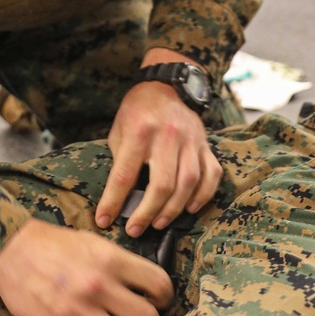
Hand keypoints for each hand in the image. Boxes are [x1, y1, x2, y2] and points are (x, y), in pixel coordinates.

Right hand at [0, 219, 173, 315]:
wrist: (11, 250)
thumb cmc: (54, 243)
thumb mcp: (93, 241)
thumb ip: (120, 262)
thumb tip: (145, 285)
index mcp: (111, 260)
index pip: (158, 284)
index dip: (166, 298)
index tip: (160, 304)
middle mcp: (99, 286)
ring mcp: (79, 312)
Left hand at [95, 68, 221, 236]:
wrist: (167, 85)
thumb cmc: (137, 110)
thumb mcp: (119, 129)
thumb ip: (120, 160)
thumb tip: (119, 198)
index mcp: (139, 131)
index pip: (125, 175)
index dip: (113, 202)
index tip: (104, 220)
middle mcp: (167, 136)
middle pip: (161, 185)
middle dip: (147, 213)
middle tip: (135, 230)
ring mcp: (191, 141)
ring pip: (187, 183)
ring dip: (173, 210)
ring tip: (159, 223)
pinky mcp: (206, 145)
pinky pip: (211, 175)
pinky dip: (202, 196)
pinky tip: (189, 208)